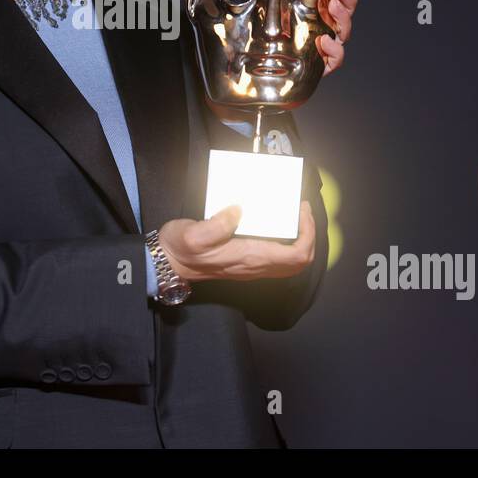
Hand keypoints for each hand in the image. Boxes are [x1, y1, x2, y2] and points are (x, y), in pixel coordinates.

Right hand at [156, 201, 315, 282]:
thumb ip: (218, 223)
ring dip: (300, 240)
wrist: (168, 264)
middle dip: (309, 236)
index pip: (296, 255)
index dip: (308, 234)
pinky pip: (278, 259)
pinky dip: (287, 243)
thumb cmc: (180, 249)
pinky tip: (276, 223)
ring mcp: (252, 267)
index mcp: (249, 257)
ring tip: (293, 214)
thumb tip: (239, 209)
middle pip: (299, 262)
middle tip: (301, 210)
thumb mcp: (194, 233)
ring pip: (291, 263)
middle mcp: (255, 266)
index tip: (302, 211)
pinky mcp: (246, 264)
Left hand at [181, 0, 357, 76]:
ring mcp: (308, 50)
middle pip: (338, 11)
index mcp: (289, 10)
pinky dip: (334, 52)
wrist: (223, 91)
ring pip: (340, 33)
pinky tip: (325, 42)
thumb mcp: (208, 14)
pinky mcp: (308, 72)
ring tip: (333, 10)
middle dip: (346, 0)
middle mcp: (304, 29)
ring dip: (343, 21)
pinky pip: (331, 62)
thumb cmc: (220, 48)